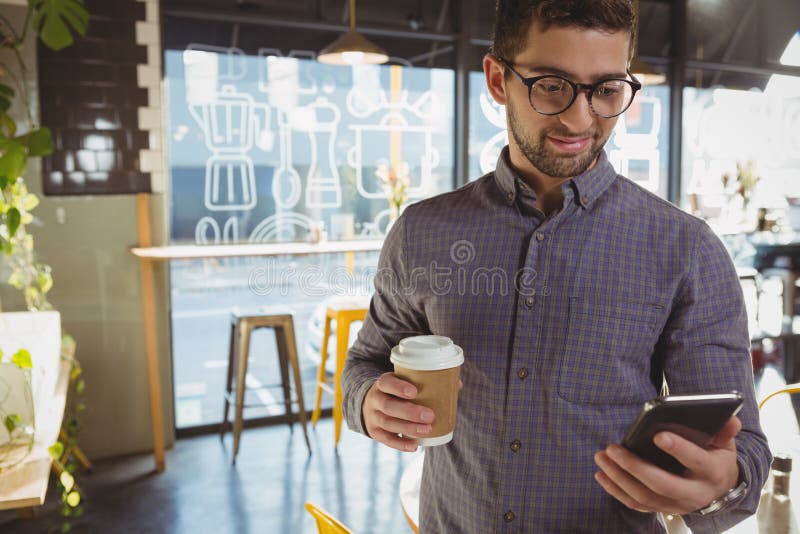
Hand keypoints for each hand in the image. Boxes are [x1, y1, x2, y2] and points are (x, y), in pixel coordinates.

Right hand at [362, 372, 434, 451]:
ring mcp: (372, 417)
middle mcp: (375, 399)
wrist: (372, 403)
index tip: (415, 392)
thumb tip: (457, 385)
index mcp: (383, 384)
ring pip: (388, 424)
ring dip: (409, 428)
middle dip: (409, 412)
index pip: (386, 383)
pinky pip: (387, 440)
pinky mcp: (374, 432)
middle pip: (388, 406)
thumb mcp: (404, 381)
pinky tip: (415, 445)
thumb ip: (427, 382)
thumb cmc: (397, 391)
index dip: (399, 388)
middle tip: (430, 416)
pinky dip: (401, 444)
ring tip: (427, 430)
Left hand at [593, 416, 741, 514]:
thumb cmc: (715, 457)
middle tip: (612, 448)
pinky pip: (636, 504)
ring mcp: (677, 505)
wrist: (719, 488)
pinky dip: (616, 490)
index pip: (695, 460)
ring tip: (601, 457)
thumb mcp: (724, 444)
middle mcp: (695, 493)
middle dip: (634, 466)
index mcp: (712, 472)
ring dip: (619, 477)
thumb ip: (723, 431)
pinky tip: (601, 475)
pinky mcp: (663, 509)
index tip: (658, 435)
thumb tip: (730, 418)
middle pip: (662, 484)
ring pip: (644, 496)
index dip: (678, 448)